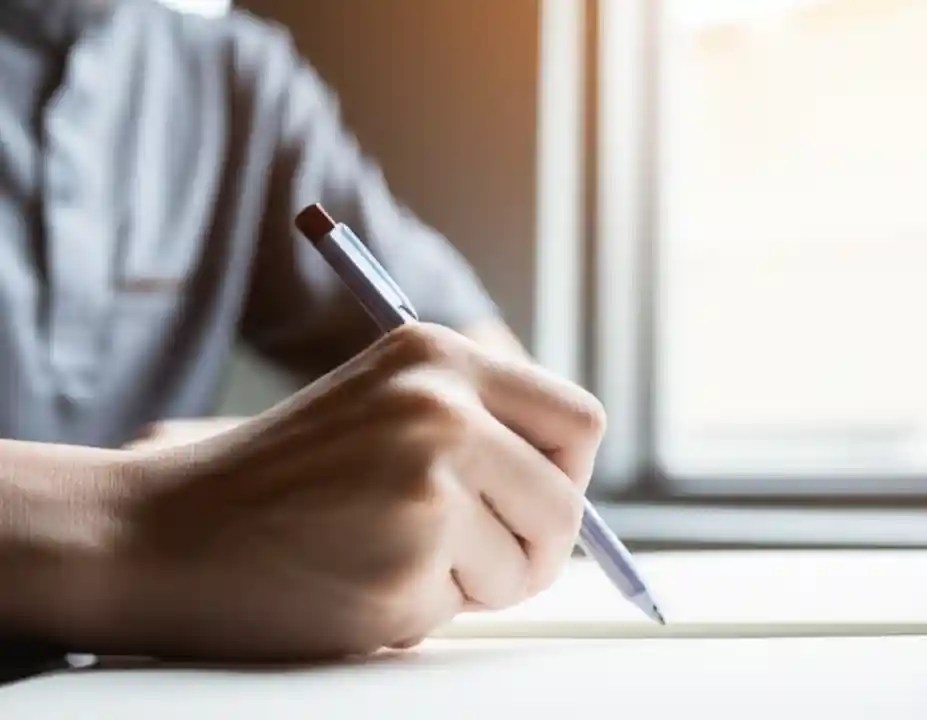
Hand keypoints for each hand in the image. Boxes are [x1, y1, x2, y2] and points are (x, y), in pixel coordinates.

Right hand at [108, 323, 604, 659]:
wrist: (163, 533)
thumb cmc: (279, 483)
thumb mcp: (384, 410)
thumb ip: (478, 429)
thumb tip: (571, 487)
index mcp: (440, 356)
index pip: (580, 420)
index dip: (566, 476)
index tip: (532, 506)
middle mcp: (443, 405)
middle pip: (568, 502)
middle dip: (535, 548)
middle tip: (479, 561)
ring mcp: (427, 480)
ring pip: (527, 563)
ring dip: (476, 583)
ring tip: (391, 557)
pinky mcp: (408, 557)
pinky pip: (465, 607)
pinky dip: (425, 612)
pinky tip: (358, 581)